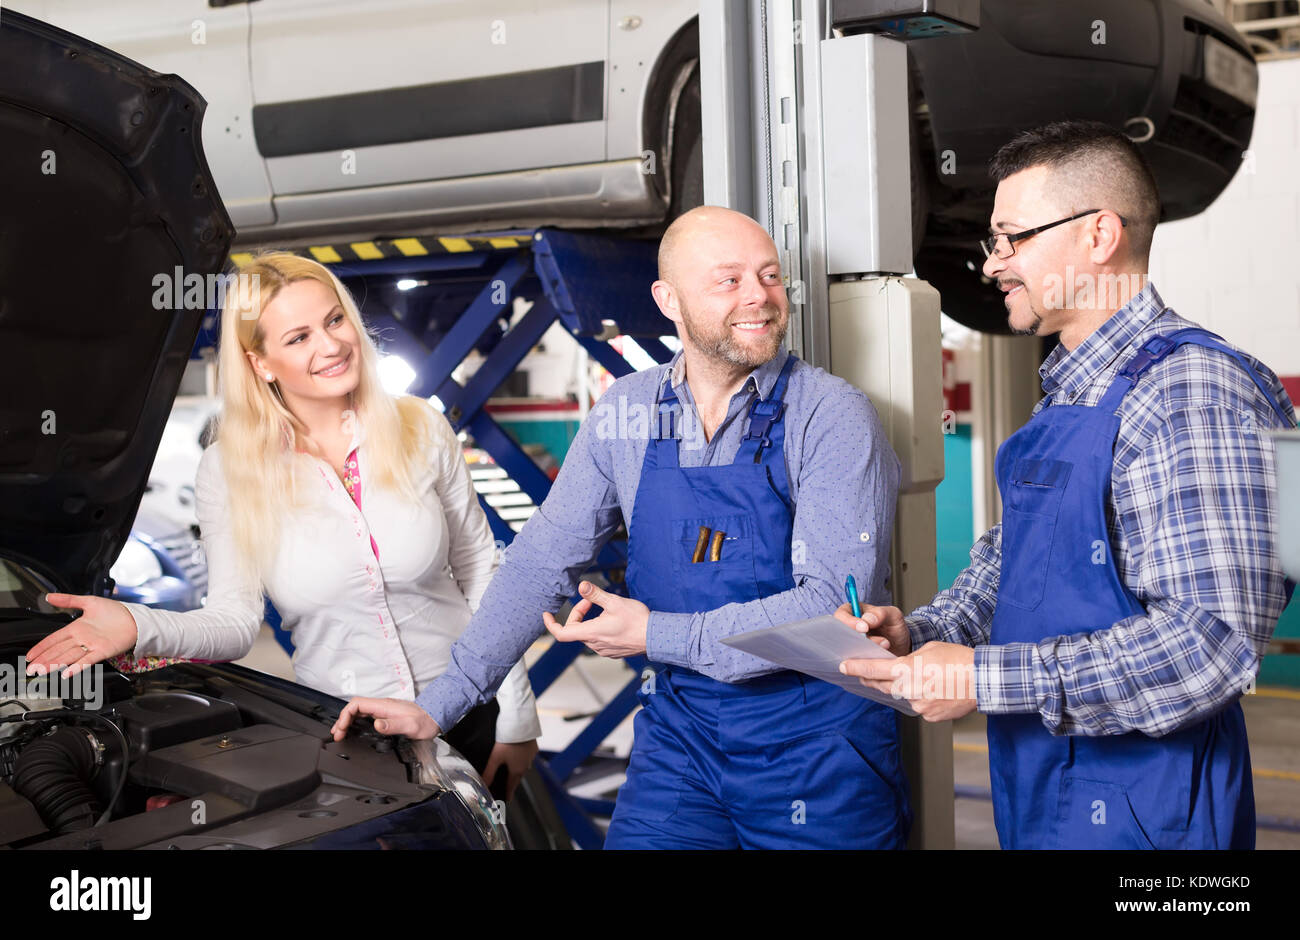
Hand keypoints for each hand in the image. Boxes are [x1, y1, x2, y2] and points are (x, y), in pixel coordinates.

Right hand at [26, 593, 139, 678]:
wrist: (135, 618)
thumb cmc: (115, 611)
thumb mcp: (89, 602)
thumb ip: (68, 600)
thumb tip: (49, 596)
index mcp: (76, 627)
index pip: (53, 639)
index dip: (41, 647)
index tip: (30, 656)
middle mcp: (82, 638)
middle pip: (58, 650)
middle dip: (43, 660)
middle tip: (31, 668)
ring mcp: (91, 645)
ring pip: (68, 656)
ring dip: (54, 664)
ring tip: (42, 671)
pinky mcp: (103, 650)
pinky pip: (87, 660)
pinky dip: (77, 666)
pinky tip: (67, 672)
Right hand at [331, 697, 440, 741]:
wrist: (434, 718)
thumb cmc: (424, 722)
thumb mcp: (409, 726)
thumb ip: (392, 725)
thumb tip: (376, 724)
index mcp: (384, 706)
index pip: (357, 704)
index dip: (345, 715)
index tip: (342, 728)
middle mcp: (381, 706)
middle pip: (355, 708)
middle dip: (342, 720)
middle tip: (337, 735)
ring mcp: (383, 710)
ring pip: (359, 712)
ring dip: (347, 721)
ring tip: (340, 733)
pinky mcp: (385, 715)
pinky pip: (365, 716)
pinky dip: (355, 722)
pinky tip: (353, 730)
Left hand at [481, 739, 539, 800]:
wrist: (521, 725)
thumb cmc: (508, 741)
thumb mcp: (495, 757)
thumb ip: (489, 772)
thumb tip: (483, 784)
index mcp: (517, 770)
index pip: (512, 785)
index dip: (509, 793)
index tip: (508, 799)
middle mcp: (526, 765)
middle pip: (518, 777)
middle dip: (513, 782)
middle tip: (509, 786)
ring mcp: (531, 756)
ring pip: (524, 766)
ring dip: (518, 769)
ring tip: (513, 770)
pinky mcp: (534, 747)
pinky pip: (528, 757)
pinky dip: (523, 758)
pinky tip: (519, 755)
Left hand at [542, 581, 648, 658]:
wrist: (656, 637)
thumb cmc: (637, 621)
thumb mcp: (614, 602)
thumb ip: (595, 594)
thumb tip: (581, 586)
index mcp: (591, 633)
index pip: (562, 633)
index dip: (551, 624)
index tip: (547, 615)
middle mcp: (595, 644)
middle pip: (576, 629)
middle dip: (580, 612)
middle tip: (592, 600)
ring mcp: (603, 650)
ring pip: (588, 634)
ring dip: (590, 620)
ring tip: (605, 609)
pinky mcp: (612, 652)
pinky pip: (598, 640)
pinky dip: (599, 628)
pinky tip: (613, 620)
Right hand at [832, 602, 911, 656]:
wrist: (901, 648)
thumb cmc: (894, 628)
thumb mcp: (893, 615)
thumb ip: (881, 613)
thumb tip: (867, 619)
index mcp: (853, 612)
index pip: (841, 615)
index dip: (849, 621)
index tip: (864, 628)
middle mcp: (847, 629)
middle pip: (840, 634)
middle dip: (858, 638)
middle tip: (876, 641)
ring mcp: (849, 645)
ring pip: (847, 649)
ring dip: (865, 650)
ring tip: (885, 646)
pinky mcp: (854, 660)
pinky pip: (853, 663)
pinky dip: (865, 661)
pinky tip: (879, 656)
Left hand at [840, 640, 976, 721]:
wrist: (983, 680)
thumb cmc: (959, 660)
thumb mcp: (929, 650)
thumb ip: (911, 660)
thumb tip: (904, 668)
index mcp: (906, 670)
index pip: (873, 670)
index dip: (856, 668)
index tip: (843, 666)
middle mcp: (909, 689)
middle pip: (883, 686)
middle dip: (873, 680)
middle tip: (865, 675)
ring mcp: (919, 705)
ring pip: (903, 696)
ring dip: (906, 688)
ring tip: (925, 679)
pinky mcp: (929, 715)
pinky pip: (919, 706)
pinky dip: (923, 698)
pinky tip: (936, 690)